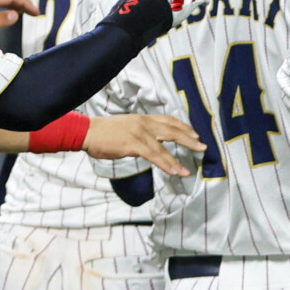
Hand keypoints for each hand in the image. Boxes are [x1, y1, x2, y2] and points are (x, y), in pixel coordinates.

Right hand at [82, 112, 203, 176]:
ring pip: (165, 147)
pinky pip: (154, 155)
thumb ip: (141, 132)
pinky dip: (165, 164)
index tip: (194, 134)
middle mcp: (144, 123)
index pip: (169, 120)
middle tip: (202, 147)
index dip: (183, 127)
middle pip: (172, 131)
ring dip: (178, 159)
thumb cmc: (104, 132)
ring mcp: (139, 133)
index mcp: (143, 118)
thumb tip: (151, 143)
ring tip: (188, 170)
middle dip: (189, 139)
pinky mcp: (133, 144)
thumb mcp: (127, 126)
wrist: (87, 132)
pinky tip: (174, 171)